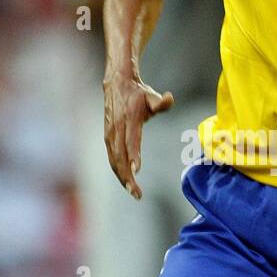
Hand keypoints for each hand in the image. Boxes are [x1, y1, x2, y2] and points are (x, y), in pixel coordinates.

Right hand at [102, 73, 173, 198]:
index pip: (131, 139)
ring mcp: (110, 134)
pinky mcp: (107, 138)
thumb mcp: (151, 95)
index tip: (137, 169)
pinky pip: (112, 158)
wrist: (116, 84)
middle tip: (137, 193)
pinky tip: (127, 183)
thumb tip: (169, 98)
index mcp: (130, 118)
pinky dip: (118, 171)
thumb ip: (161, 102)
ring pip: (114, 160)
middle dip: (127, 175)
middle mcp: (117, 128)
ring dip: (122, 177)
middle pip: (120, 155)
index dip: (133, 154)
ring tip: (134, 192)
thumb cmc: (138, 93)